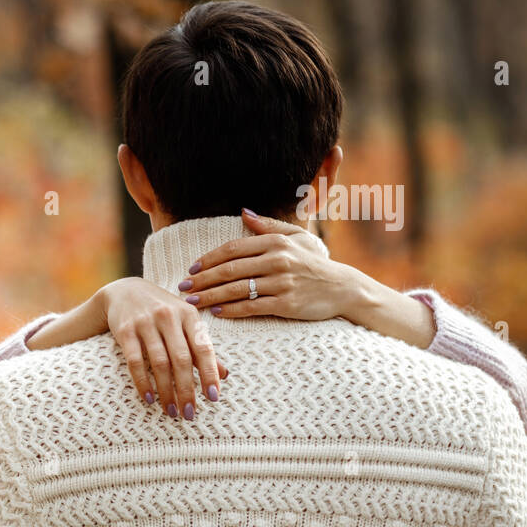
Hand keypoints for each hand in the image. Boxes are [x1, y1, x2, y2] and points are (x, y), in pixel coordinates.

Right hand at [27, 277, 227, 417]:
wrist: (123, 291)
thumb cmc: (161, 310)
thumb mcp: (184, 321)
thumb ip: (202, 346)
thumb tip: (224, 375)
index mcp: (189, 315)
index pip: (203, 348)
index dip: (209, 373)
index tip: (213, 397)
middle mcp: (168, 316)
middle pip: (181, 359)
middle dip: (186, 389)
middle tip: (189, 413)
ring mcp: (145, 322)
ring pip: (159, 363)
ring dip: (166, 391)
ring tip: (171, 410)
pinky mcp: (125, 330)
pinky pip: (135, 361)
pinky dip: (143, 383)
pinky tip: (149, 398)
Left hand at [179, 209, 357, 319]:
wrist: (343, 288)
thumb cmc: (314, 263)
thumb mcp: (296, 238)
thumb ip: (268, 226)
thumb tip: (243, 213)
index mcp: (275, 243)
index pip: (232, 249)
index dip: (208, 259)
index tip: (191, 269)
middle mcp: (277, 260)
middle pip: (229, 270)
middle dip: (202, 279)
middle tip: (182, 287)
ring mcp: (282, 283)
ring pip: (237, 289)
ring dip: (210, 296)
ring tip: (192, 302)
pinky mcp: (287, 304)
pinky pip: (252, 307)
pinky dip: (232, 310)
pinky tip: (216, 312)